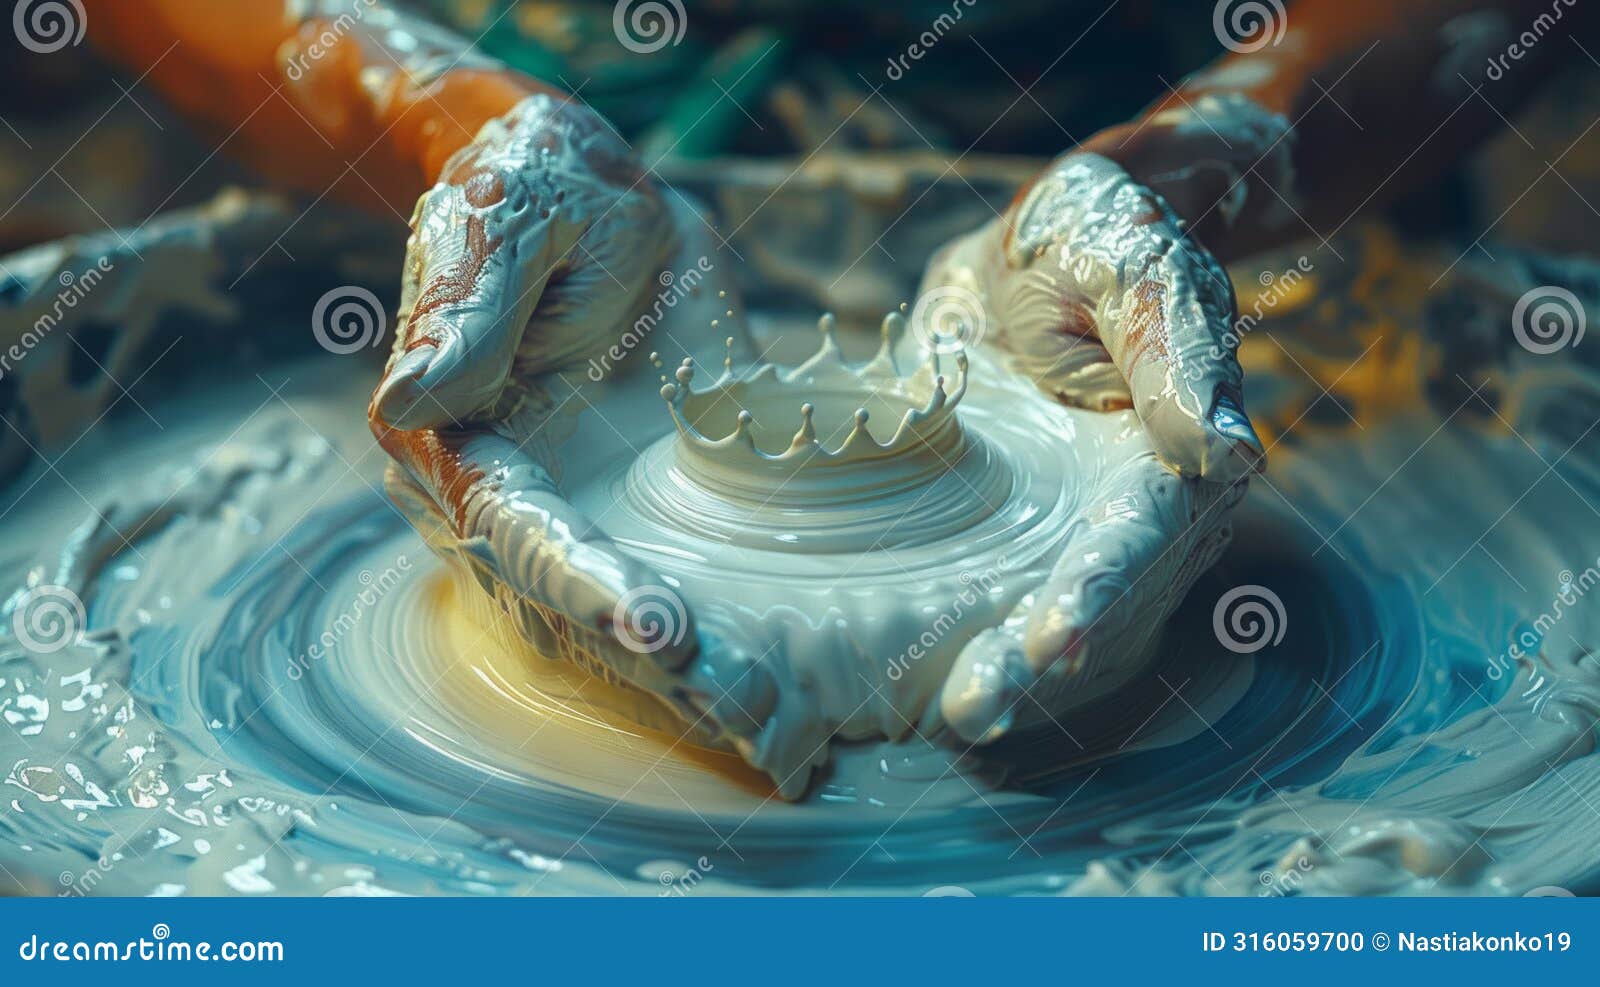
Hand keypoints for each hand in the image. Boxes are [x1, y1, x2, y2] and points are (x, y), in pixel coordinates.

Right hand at [369, 93, 705, 676]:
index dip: (583, 582)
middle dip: (644, 661)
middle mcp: (492, 493)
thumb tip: (411, 398)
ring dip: (678, 676)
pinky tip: (769, 686)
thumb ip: (467, 306)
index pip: (515, 526)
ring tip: (763, 715)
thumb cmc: (536, 186)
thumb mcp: (509, 218)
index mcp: (449, 432)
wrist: (589, 194)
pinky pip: (657, 582)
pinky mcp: (619, 510)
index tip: (658, 628)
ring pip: (605, 617)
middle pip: (560, 601)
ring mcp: (560, 512)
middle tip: (737, 702)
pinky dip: (704, 640)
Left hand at [919, 150, 1263, 744]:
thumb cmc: (1106, 241)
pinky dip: (953, 632)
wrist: (1041, 242)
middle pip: (1089, 605)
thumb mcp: (1138, 268)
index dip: (1097, 595)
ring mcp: (1062, 529)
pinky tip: (908, 679)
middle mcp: (1124, 513)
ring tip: (948, 716)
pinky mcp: (1005, 531)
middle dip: (1031, 663)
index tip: (1052, 645)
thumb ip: (1177, 354)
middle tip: (972, 711)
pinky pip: (981, 589)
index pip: (1136, 541)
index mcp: (1168, 459)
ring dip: (996, 669)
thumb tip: (1225, 452)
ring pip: (1033, 611)